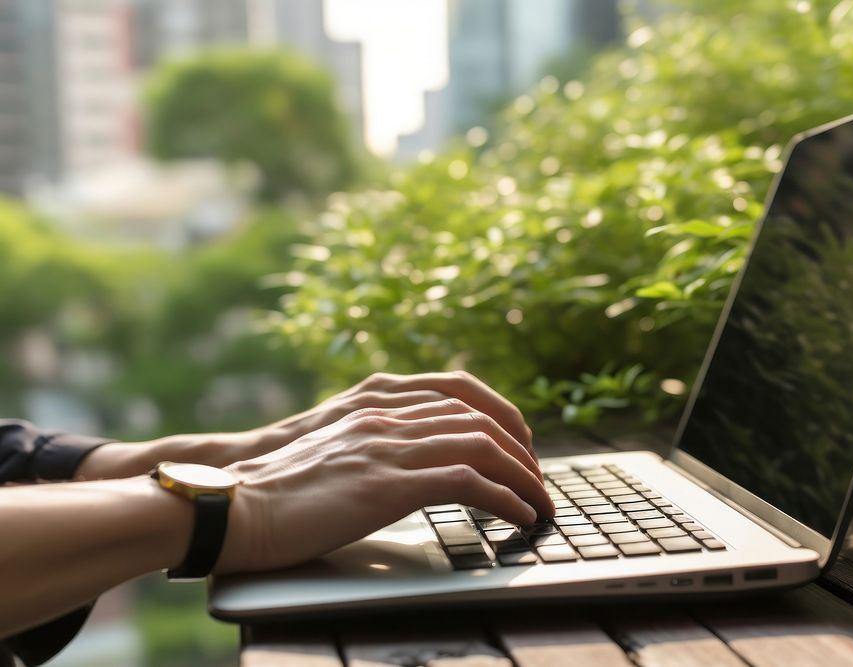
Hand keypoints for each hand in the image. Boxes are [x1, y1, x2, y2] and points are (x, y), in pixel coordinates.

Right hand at [76, 371, 536, 481]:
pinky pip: (468, 481)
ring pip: (482, 445)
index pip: (458, 390)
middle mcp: (386, 414)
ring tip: (541, 502)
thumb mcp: (331, 446)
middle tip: (538, 478)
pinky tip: (520, 516)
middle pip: (479, 417)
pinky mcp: (388, 484)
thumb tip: (405, 461)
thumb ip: (370, 439)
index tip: (519, 441)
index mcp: (374, 401)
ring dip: (524, 476)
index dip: (500, 413)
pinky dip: (506, 498)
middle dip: (521, 448)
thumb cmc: (274, 486)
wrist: (230, 504)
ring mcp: (388, 446)